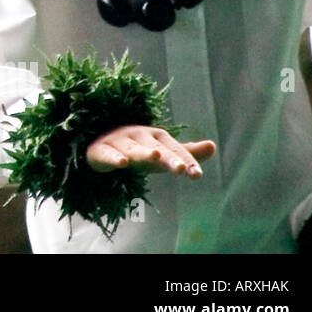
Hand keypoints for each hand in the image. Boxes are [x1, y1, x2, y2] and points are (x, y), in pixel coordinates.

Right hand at [86, 125, 215, 177]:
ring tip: (156, 157)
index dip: (186, 160)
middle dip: (169, 157)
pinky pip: (106, 153)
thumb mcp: (162, 153)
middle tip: (181, 169)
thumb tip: (212, 146)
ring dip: (143, 152)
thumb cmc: (137, 149)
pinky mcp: (99, 150)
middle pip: (156, 148)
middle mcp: (138, 136)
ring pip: (133, 149)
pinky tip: (121, 162)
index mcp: (156, 137)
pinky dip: (112, 156)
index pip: (174, 149)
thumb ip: (185, 153)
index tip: (197, 175)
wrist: (99, 140)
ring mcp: (118, 142)